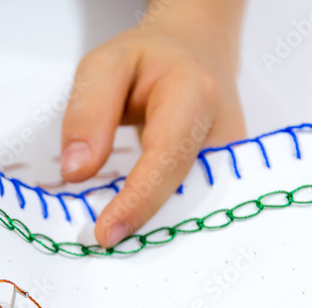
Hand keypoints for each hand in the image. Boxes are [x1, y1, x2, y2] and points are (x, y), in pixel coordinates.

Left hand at [60, 1, 246, 247]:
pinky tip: (142, 239)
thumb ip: (88, 113)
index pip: (167, 158)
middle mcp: (226, 133)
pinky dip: (169, 224)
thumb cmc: (150, 59)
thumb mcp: (106, 66)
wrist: (196, 51)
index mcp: (196, 95)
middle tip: (108, 252)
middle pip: (189, 195)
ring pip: (198, 210)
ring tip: (123, 251)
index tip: (106, 233)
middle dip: (150, 228)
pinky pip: (199, 209)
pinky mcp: (229, 179)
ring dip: (161, 232)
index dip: (138, 200)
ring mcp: (234, 161)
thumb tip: (77, 173)